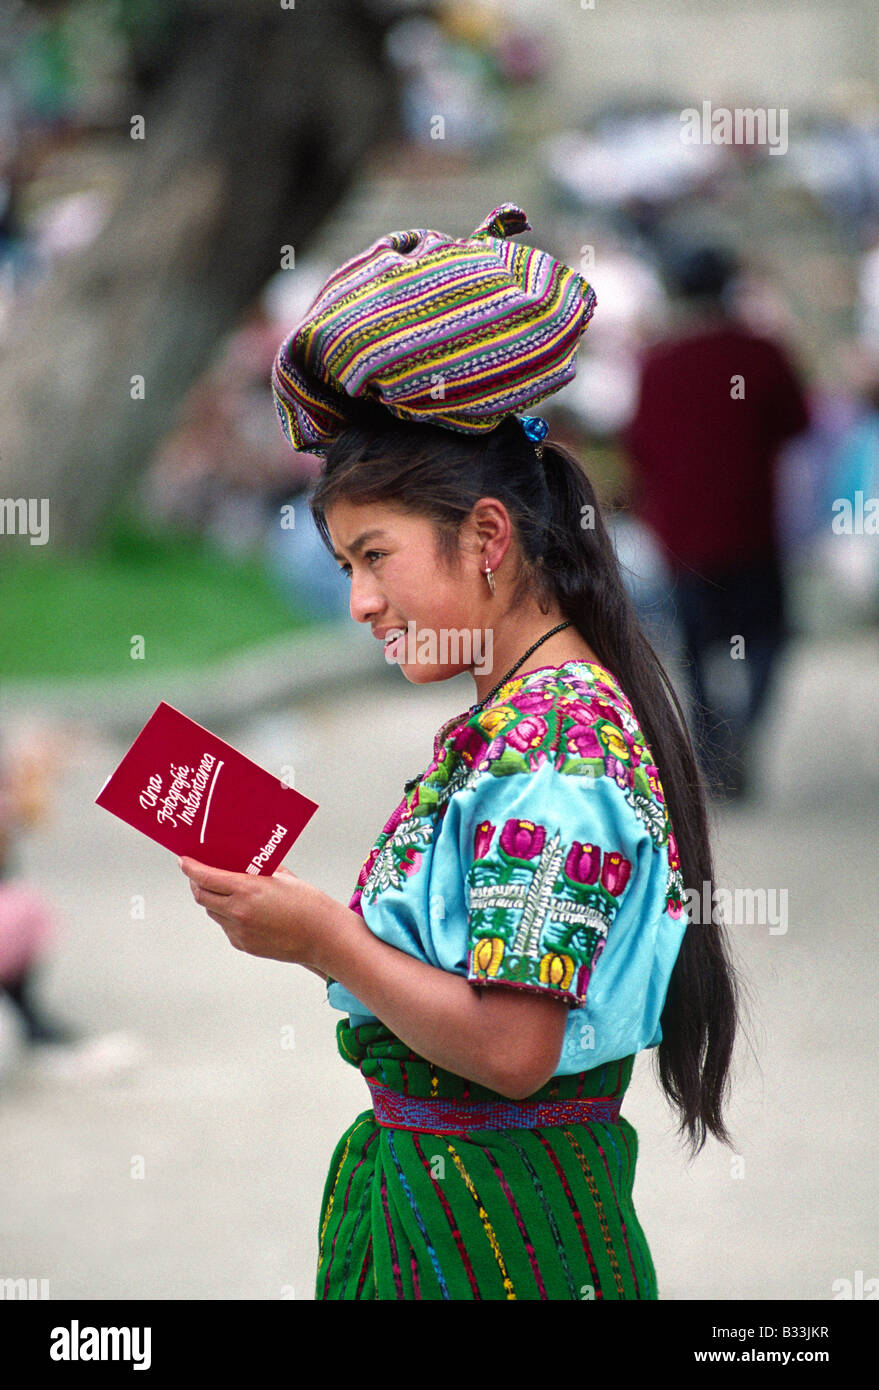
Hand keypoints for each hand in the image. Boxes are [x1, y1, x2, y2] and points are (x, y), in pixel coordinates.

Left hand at [178, 856, 324, 968]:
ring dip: (212, 899)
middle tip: (198, 873)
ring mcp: (239, 931)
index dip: (191, 868)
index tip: (183, 861)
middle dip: (196, 883)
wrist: (323, 937)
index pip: (206, 877)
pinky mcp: (244, 944)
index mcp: (247, 890)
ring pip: (213, 912)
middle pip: (202, 896)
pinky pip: (226, 926)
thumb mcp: (283, 876)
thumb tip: (242, 860)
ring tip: (222, 889)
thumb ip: (259, 868)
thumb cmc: (308, 904)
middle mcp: (238, 912)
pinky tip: (242, 908)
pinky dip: (227, 914)